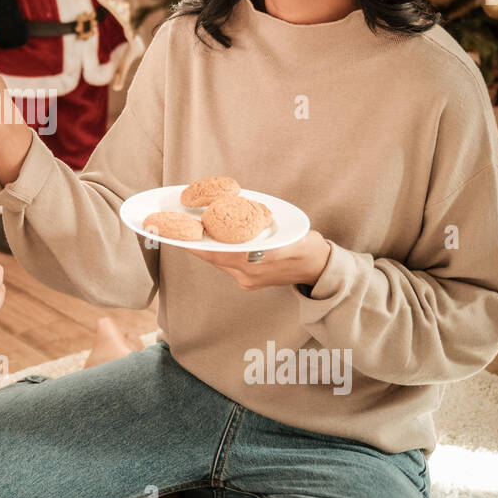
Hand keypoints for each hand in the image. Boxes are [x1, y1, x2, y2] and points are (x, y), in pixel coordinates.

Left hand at [177, 230, 330, 291]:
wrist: (318, 271)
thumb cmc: (307, 247)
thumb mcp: (291, 233)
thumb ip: (268, 228)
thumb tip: (250, 214)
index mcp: (259, 261)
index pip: (220, 253)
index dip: (199, 244)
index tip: (183, 235)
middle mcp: (249, 274)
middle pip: (214, 257)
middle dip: (196, 243)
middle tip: (178, 228)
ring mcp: (247, 280)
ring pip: (218, 261)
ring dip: (206, 248)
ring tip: (191, 233)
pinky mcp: (248, 282)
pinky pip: (226, 265)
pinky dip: (218, 253)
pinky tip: (212, 241)